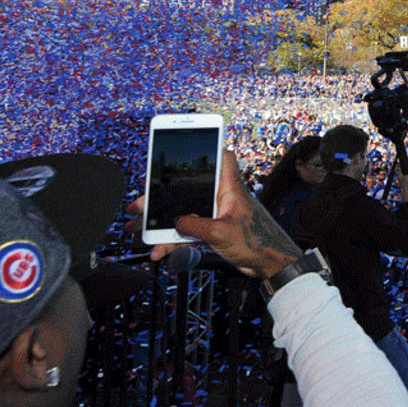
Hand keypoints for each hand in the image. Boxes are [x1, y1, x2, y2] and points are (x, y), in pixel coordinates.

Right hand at [132, 150, 301, 279]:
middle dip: (161, 197)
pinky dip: (173, 240)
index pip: (223, 158)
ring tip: (137, 228)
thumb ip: (194, 226)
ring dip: (160, 222)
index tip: (190, 141)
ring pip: (184, 212)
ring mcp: (217, 214)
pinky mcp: (214, 230)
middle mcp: (223, 197)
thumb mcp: (220, 233)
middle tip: (139, 205)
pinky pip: (188, 231)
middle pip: (189, 188)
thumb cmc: (258, 243)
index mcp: (230, 189)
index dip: (210, 147)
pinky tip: (159, 249)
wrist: (270, 265)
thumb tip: (175, 222)